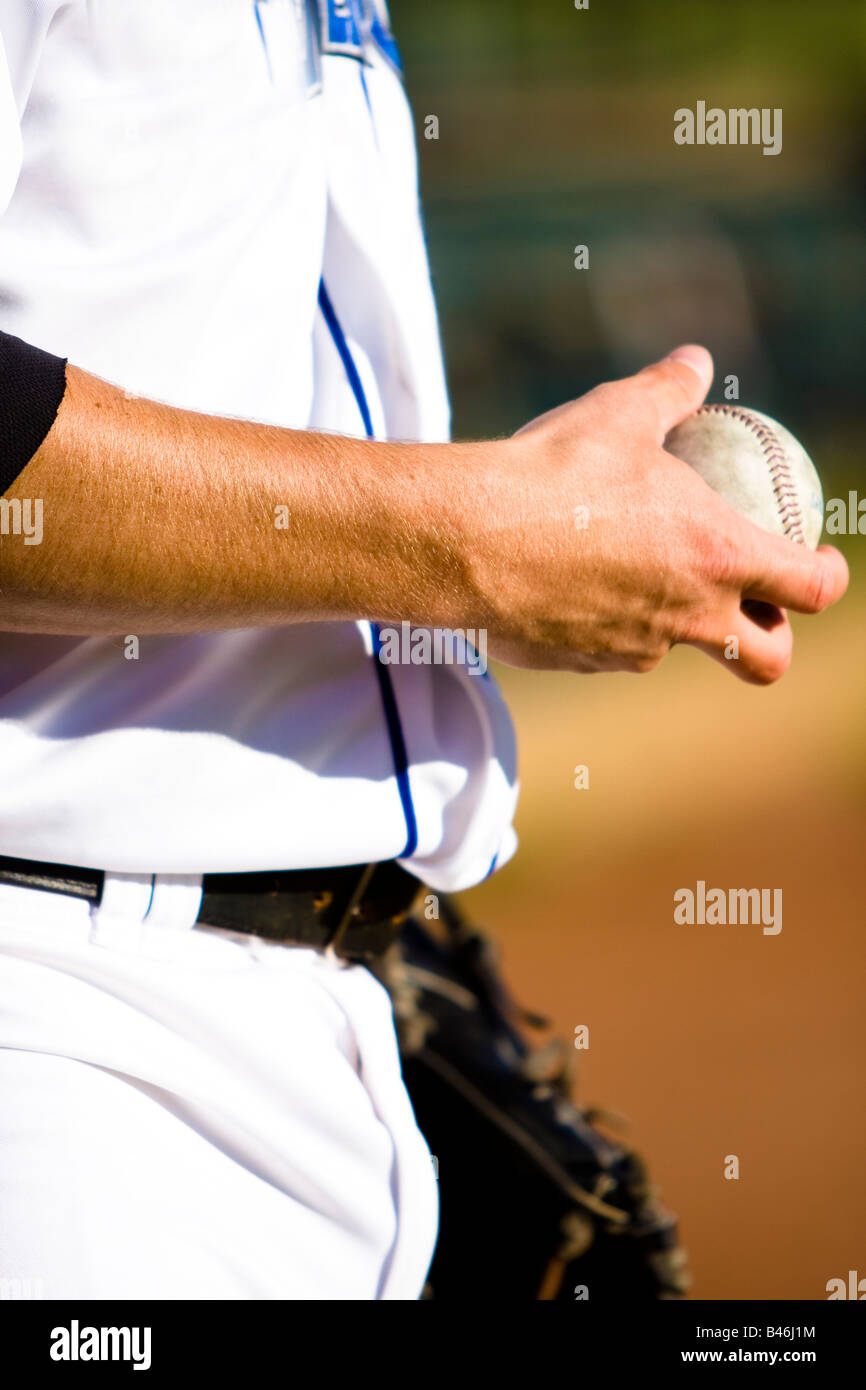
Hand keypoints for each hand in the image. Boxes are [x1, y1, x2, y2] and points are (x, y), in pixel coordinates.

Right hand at [462, 346, 847, 681]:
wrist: (467, 539)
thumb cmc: (554, 472)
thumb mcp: (618, 413)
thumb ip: (668, 390)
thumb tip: (695, 361)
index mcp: (718, 557)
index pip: (810, 588)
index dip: (827, 577)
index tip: (821, 561)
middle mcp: (687, 616)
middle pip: (763, 660)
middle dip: (771, 642)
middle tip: (754, 611)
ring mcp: (633, 648)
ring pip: (672, 648)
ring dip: (671, 622)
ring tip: (633, 575)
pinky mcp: (578, 661)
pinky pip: (606, 648)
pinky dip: (603, 622)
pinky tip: (566, 582)